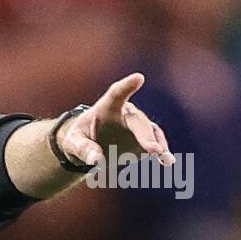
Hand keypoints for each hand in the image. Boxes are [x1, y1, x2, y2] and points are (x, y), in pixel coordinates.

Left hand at [57, 72, 174, 168]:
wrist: (89, 144)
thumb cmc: (79, 138)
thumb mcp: (73, 143)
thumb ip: (83, 149)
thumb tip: (96, 160)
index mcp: (107, 107)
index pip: (116, 93)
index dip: (127, 86)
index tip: (138, 78)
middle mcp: (126, 113)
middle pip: (137, 121)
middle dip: (145, 135)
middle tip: (153, 150)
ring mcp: (137, 126)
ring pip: (150, 132)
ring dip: (157, 144)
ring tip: (164, 158)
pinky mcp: (144, 139)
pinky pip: (155, 144)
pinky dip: (161, 152)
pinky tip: (167, 161)